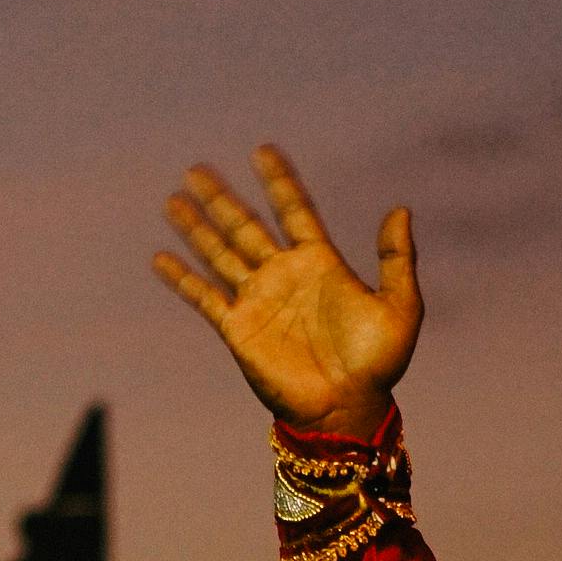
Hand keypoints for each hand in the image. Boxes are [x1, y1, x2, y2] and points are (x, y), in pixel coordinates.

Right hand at [153, 146, 420, 435]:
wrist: (346, 410)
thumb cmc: (378, 364)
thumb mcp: (400, 308)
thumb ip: (397, 259)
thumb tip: (400, 210)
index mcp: (319, 263)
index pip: (293, 210)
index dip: (279, 181)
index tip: (262, 150)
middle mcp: (283, 275)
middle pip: (245, 226)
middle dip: (222, 198)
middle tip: (197, 168)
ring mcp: (257, 300)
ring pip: (219, 253)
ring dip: (197, 228)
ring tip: (174, 200)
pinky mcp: (238, 329)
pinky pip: (204, 297)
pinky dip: (182, 278)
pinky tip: (161, 258)